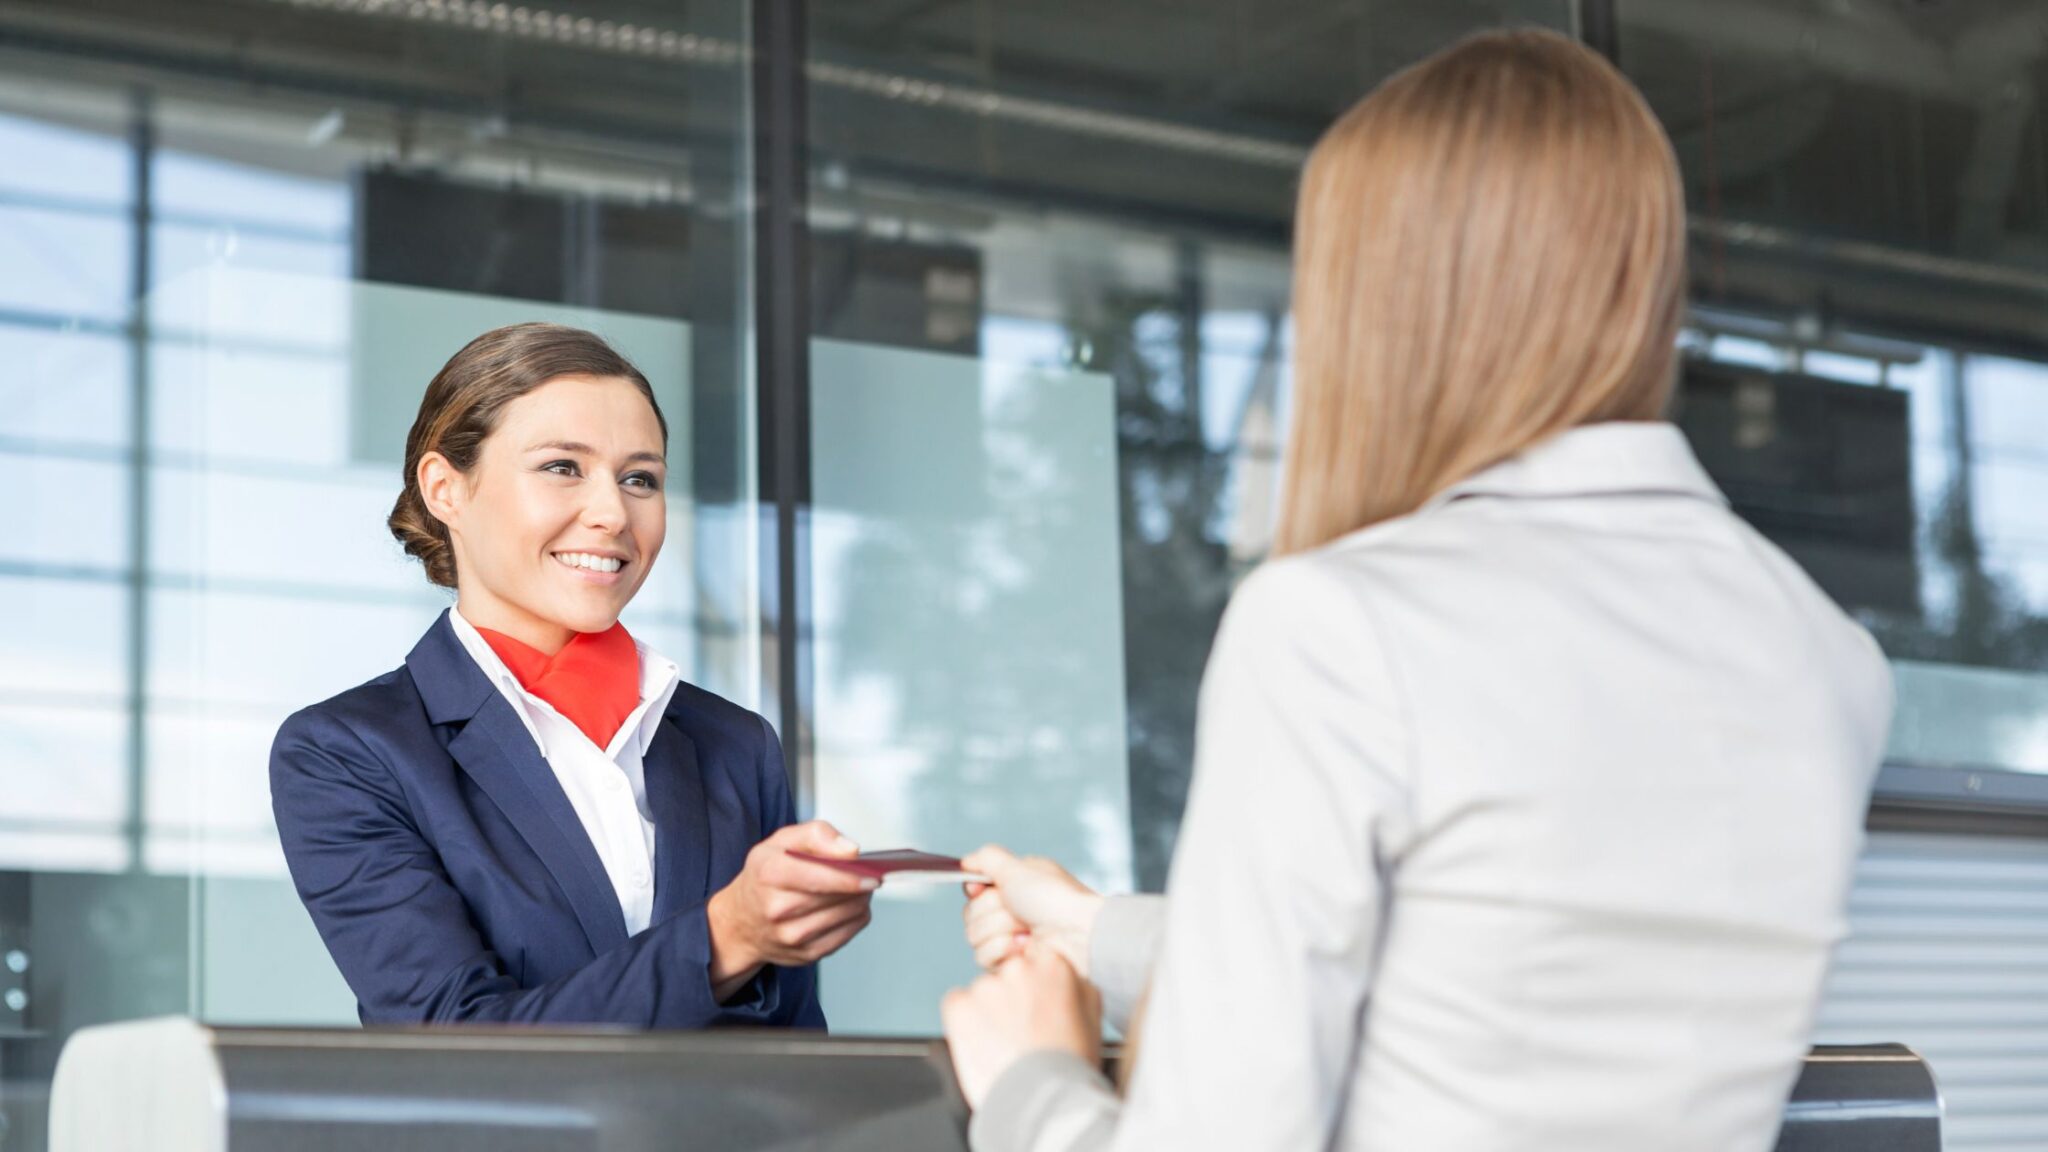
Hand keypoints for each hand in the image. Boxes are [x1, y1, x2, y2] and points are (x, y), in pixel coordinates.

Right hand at [706, 821, 874, 999]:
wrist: (741, 922)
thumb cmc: (764, 877)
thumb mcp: (780, 841)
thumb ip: (817, 834)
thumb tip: (850, 850)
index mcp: (770, 873)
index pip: (819, 877)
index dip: (851, 876)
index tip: (872, 873)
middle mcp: (777, 908)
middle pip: (837, 897)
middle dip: (860, 886)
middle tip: (868, 875)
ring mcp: (791, 936)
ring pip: (847, 916)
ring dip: (860, 901)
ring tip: (858, 889)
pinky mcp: (806, 955)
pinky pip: (847, 935)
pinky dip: (855, 919)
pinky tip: (848, 907)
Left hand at [941, 940, 1101, 1109]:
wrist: (1042, 1102)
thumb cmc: (1070, 1068)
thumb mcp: (1092, 1021)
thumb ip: (1078, 989)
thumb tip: (1066, 978)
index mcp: (1055, 966)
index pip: (1035, 964)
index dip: (1035, 994)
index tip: (1036, 1016)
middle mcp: (1019, 968)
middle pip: (1007, 977)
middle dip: (1009, 1001)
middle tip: (1020, 1036)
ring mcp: (987, 986)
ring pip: (982, 993)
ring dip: (987, 1014)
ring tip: (1004, 1049)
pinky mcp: (960, 1005)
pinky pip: (957, 1005)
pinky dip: (963, 1023)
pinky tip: (983, 1046)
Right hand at [960, 845, 1103, 974]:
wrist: (1079, 935)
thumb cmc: (1055, 899)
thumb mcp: (1019, 868)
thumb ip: (987, 859)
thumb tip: (965, 862)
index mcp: (1013, 886)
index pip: (973, 889)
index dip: (975, 890)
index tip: (981, 889)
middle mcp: (1009, 910)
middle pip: (970, 913)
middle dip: (995, 910)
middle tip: (1020, 911)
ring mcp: (1010, 938)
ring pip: (973, 936)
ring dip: (1002, 930)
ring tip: (1029, 930)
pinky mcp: (1011, 962)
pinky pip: (983, 956)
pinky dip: (1005, 949)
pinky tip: (1028, 946)